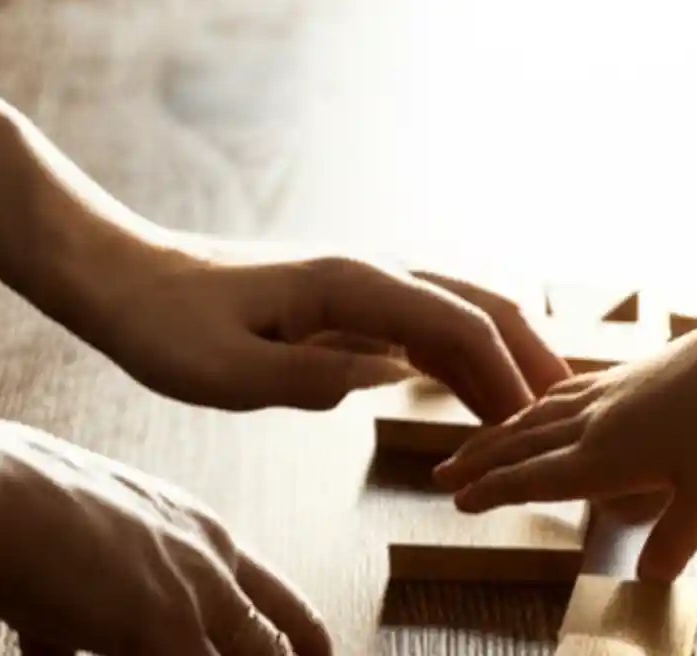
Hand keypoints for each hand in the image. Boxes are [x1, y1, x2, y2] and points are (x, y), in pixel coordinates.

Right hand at [0, 408, 328, 655]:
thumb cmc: (24, 510)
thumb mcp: (76, 553)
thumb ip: (82, 610)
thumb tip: (53, 649)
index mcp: (202, 533)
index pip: (273, 598)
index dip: (298, 636)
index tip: (315, 654)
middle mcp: (213, 560)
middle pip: (280, 637)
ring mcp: (198, 594)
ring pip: (259, 655)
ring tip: (181, 650)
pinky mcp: (168, 628)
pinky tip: (138, 655)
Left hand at [71, 242, 567, 420]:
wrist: (128, 279)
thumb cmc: (165, 325)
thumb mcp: (222, 370)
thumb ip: (308, 377)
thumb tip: (392, 377)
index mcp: (349, 282)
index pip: (453, 323)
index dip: (500, 373)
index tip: (528, 423)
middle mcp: (370, 274)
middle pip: (477, 304)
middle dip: (528, 352)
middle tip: (569, 405)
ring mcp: (363, 287)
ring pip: (458, 314)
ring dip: (503, 356)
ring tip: (539, 407)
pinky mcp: (350, 305)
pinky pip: (425, 331)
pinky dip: (463, 362)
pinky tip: (476, 395)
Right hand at [432, 330, 696, 580]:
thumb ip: (673, 542)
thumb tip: (644, 581)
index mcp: (605, 456)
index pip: (533, 479)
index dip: (493, 492)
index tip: (458, 501)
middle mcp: (595, 422)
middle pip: (522, 443)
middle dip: (479, 462)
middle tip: (442, 475)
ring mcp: (609, 392)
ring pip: (538, 414)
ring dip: (501, 431)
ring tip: (476, 444)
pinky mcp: (626, 374)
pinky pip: (565, 390)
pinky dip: (538, 403)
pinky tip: (540, 405)